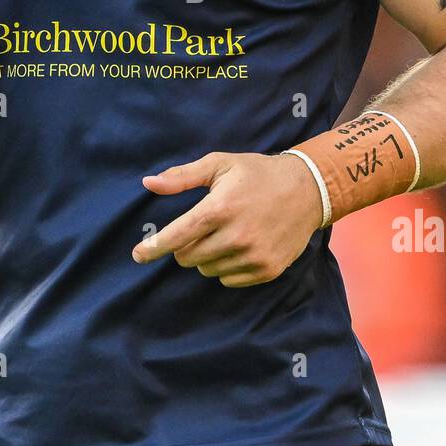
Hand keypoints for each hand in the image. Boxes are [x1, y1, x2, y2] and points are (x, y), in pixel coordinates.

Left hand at [132, 151, 324, 286]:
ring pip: (207, 270)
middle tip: (200, 229)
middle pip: (188, 257)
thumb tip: (148, 184)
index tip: (137, 255)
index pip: (177, 236)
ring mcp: (253, 256)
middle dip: (185, 246)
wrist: (308, 189)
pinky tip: (240, 246)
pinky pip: (229, 280)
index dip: (153, 247)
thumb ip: (182, 177)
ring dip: (206, 257)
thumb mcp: (220, 165)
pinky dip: (226, 267)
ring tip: (225, 234)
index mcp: (220, 208)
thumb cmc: (257, 173)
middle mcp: (236, 236)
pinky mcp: (266, 270)